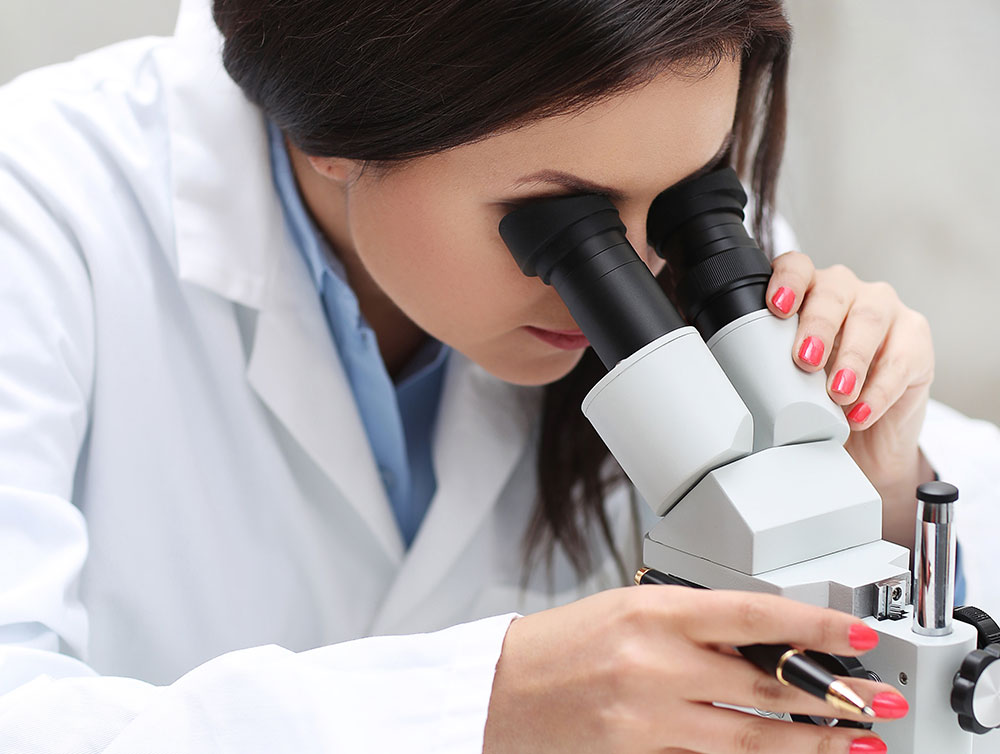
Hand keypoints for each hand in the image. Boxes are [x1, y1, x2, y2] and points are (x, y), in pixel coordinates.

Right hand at [484, 586, 904, 752]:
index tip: (857, 638)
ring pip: (748, 738)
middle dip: (830, 700)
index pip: (752, 615)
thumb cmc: (559, 644)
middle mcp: (652, 664)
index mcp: (651, 611)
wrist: (499, 689)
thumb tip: (763, 642)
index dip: (814, 629)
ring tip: (850, 744)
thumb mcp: (627, 609)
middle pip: (763, 687)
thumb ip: (691, 624)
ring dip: (807, 743)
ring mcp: (646, 719)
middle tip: (875, 705)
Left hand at [765, 252, 935, 549]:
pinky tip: (860, 412)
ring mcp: (888, 314)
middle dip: (816, 325)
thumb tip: (715, 370)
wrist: (861, 443)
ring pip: (870, 318)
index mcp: (810, 292)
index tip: (774, 308)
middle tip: (803, 361)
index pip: (797, 267)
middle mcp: (849, 294)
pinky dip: (878, 390)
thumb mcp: (783, 378)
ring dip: (850, 356)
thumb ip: (759, 362)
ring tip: (835, 393)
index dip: (786, 282)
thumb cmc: (814, 401)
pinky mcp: (917, 345)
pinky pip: (901, 360)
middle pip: (834, 291)